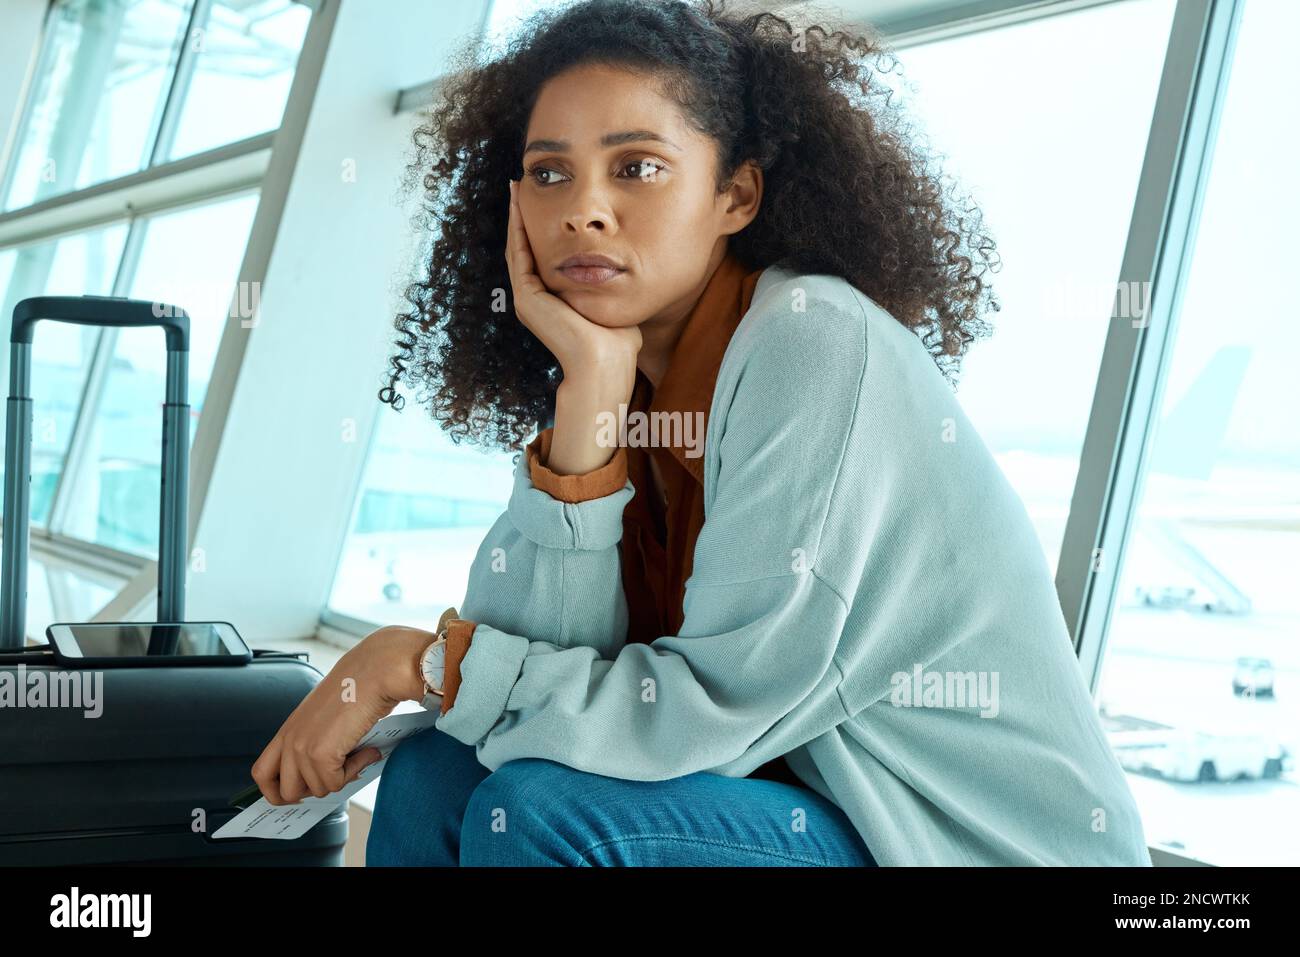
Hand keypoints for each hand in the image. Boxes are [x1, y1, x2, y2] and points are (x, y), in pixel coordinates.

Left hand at [250, 626, 431, 805]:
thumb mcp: (325, 718)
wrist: (374, 672)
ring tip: (357, 753)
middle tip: (337, 773)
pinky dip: (356, 771)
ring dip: (341, 778)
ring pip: (316, 790)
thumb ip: (317, 744)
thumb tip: (326, 776)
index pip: (262, 774)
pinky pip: (336, 783)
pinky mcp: (320, 754)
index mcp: (288, 730)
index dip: (278, 790)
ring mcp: (302, 748)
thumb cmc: (357, 687)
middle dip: (315, 789)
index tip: (299, 791)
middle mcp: (290, 740)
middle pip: (285, 792)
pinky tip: (366, 750)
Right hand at [505, 178, 640, 380]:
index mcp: (553, 302)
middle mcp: (536, 300)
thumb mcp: (612, 302)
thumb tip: (622, 268)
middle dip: (522, 217)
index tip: (544, 201)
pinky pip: (519, 257)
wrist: (606, 363)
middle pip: (524, 248)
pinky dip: (518, 231)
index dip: (540, 229)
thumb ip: (610, 285)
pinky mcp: (527, 299)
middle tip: (520, 185)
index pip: (542, 257)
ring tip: (516, 188)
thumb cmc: (618, 342)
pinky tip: (520, 209)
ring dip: (516, 218)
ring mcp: (528, 300)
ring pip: (517, 249)